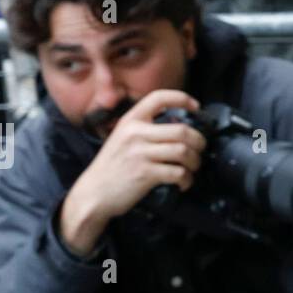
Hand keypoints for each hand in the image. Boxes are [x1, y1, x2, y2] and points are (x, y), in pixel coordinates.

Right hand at [58, 89, 206, 256]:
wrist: (92, 195)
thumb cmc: (111, 167)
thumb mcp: (121, 138)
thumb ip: (144, 129)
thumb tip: (178, 127)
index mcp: (130, 121)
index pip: (158, 98)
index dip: (181, 98)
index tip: (196, 107)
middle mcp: (135, 134)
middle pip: (182, 130)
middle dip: (199, 141)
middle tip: (201, 148)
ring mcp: (140, 154)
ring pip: (183, 151)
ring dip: (195, 161)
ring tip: (193, 167)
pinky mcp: (144, 174)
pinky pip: (177, 173)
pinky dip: (186, 179)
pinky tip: (184, 182)